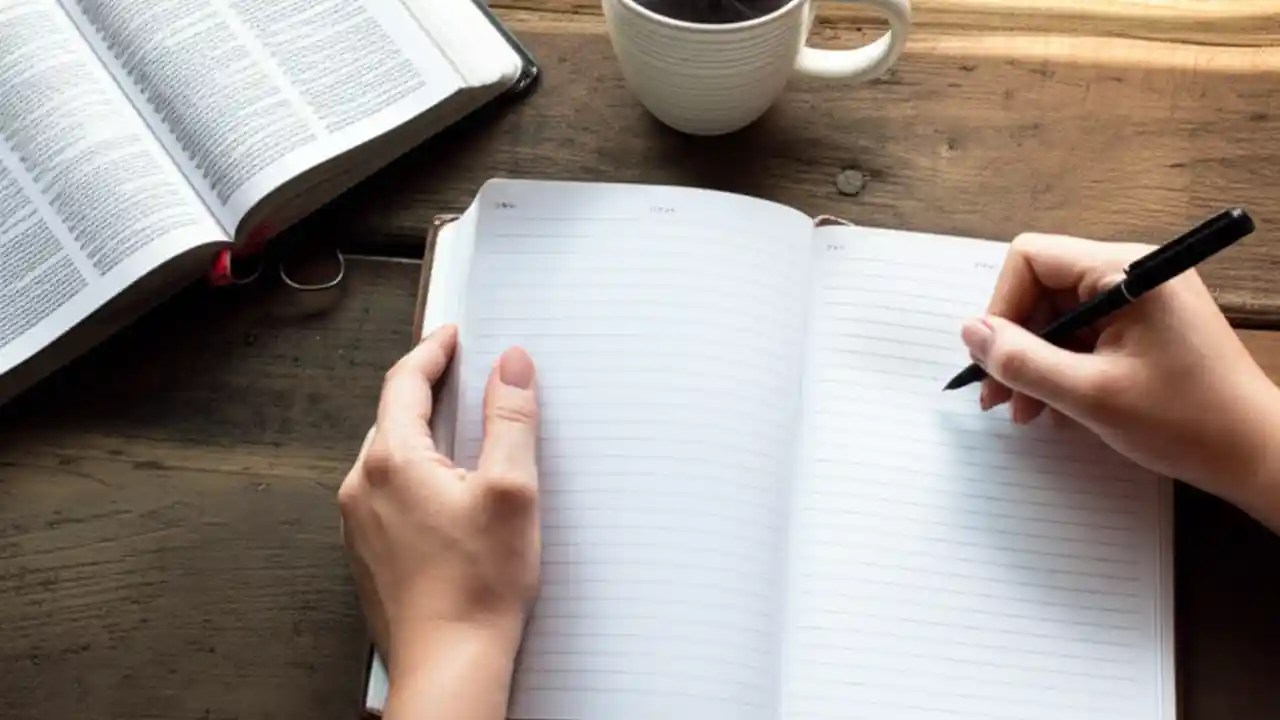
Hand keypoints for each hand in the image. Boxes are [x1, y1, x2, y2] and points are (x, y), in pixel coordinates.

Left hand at [338, 325, 539, 719]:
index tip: (452, 336)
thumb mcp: (511, 489)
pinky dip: (415, 477)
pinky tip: (448, 497)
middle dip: (428, 393)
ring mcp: (358, 522)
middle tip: (464, 379)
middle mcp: (363, 486)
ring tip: (463, 439)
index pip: (405, 382)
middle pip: (393, 417)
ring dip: (422, 438)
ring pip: (389, 457)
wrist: (448, 665)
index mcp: (392, 461)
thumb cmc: (478, 586)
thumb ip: (510, 419)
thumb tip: (510, 366)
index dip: (432, 351)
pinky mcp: (367, 552)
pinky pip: (387, 494)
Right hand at [963, 233, 1279, 529]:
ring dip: (1033, 361)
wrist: (1256, 453)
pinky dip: (1060, 366)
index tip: (992, 359)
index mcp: (1125, 270)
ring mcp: (1141, 297)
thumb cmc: (1187, 421)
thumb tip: (970, 333)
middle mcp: (1132, 271)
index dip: (1000, 308)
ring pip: (1057, 315)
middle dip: (1014, 342)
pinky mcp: (1145, 323)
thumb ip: (1022, 361)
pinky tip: (1053, 406)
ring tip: (1024, 411)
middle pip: (1040, 288)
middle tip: (998, 396)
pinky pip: (1083, 333)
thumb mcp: (1090, 394)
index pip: (1030, 259)